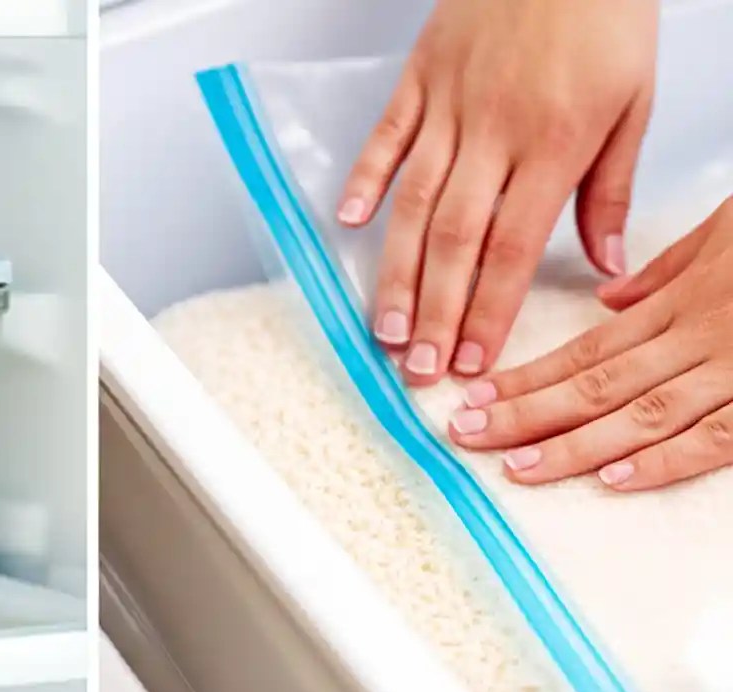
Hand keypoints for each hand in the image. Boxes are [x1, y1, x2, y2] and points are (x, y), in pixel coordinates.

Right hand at [337, 0, 658, 384]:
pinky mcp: (418, 79)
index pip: (513, 248)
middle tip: (418, 368)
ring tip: (385, 327)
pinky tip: (345, 224)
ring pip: (414, 202)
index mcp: (553, 144)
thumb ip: (610, 188)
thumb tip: (605, 264)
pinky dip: (362, 180)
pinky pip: (385, 137)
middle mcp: (493, 133)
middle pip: (456, 239)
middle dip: (437, 312)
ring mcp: (448, 106)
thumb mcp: (635, 102)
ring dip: (396, 270)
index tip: (472, 359)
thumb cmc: (604, 18)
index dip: (489, 312)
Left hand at [447, 197, 732, 491]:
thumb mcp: (728, 232)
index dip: (526, 377)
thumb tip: (609, 299)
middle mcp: (701, 336)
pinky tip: (614, 479)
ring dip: (574, 445)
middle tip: (464, 437)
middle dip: (525, 414)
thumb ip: (667, 269)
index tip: (474, 399)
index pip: (585, 347)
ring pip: (643, 414)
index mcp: (684, 300)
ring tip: (516, 466)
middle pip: (596, 384)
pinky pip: (721, 436)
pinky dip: (666, 460)